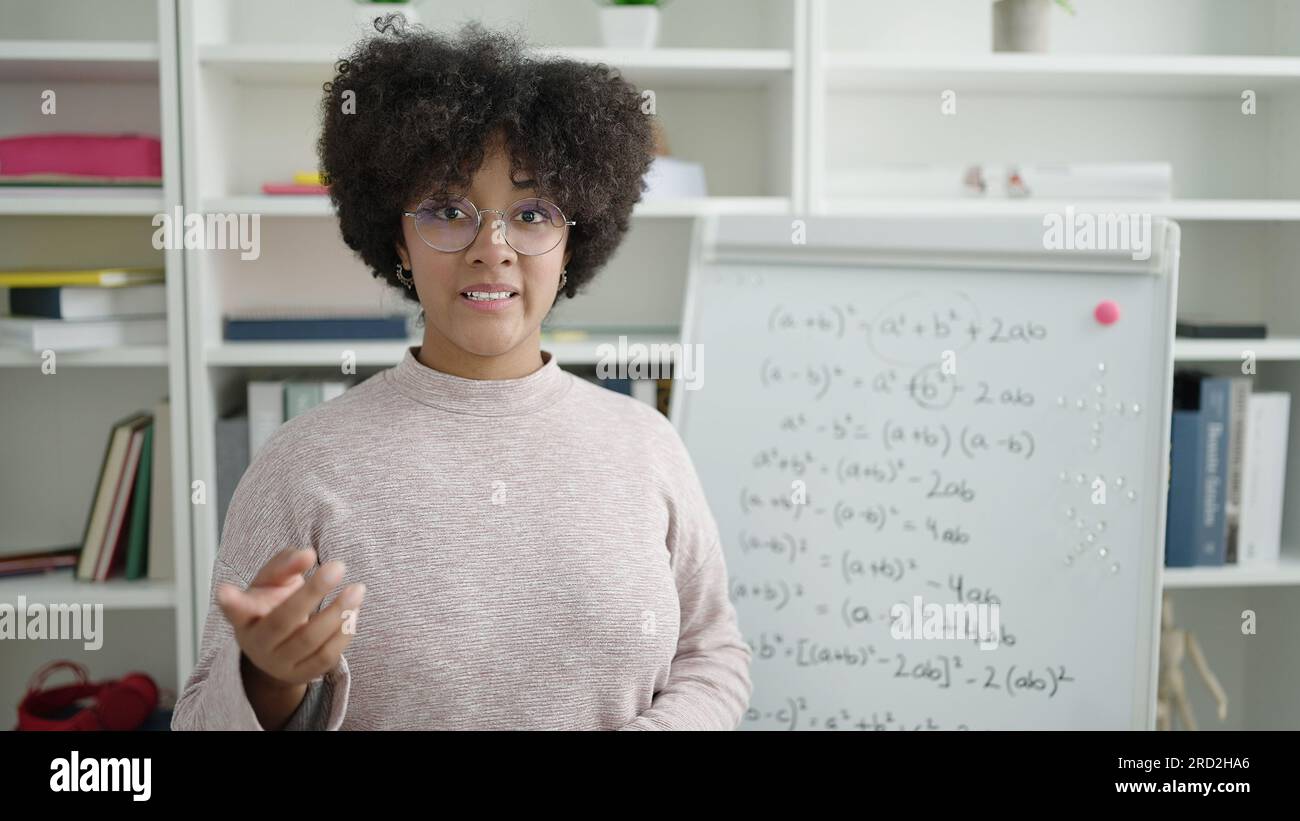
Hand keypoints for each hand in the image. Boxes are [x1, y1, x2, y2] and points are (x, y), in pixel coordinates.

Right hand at [217, 547, 365, 689]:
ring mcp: (278, 663)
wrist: (277, 648)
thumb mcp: (273, 581)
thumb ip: (287, 564)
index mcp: (243, 616)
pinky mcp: (301, 675)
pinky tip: (354, 611)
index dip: (230, 602)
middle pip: (282, 620)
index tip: (225, 591)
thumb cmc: (272, 605)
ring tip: (357, 589)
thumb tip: (307, 555)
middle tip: (337, 566)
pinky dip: (344, 633)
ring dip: (338, 613)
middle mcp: (257, 642)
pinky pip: (326, 657)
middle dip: (312, 593)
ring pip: (309, 640)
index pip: (234, 609)